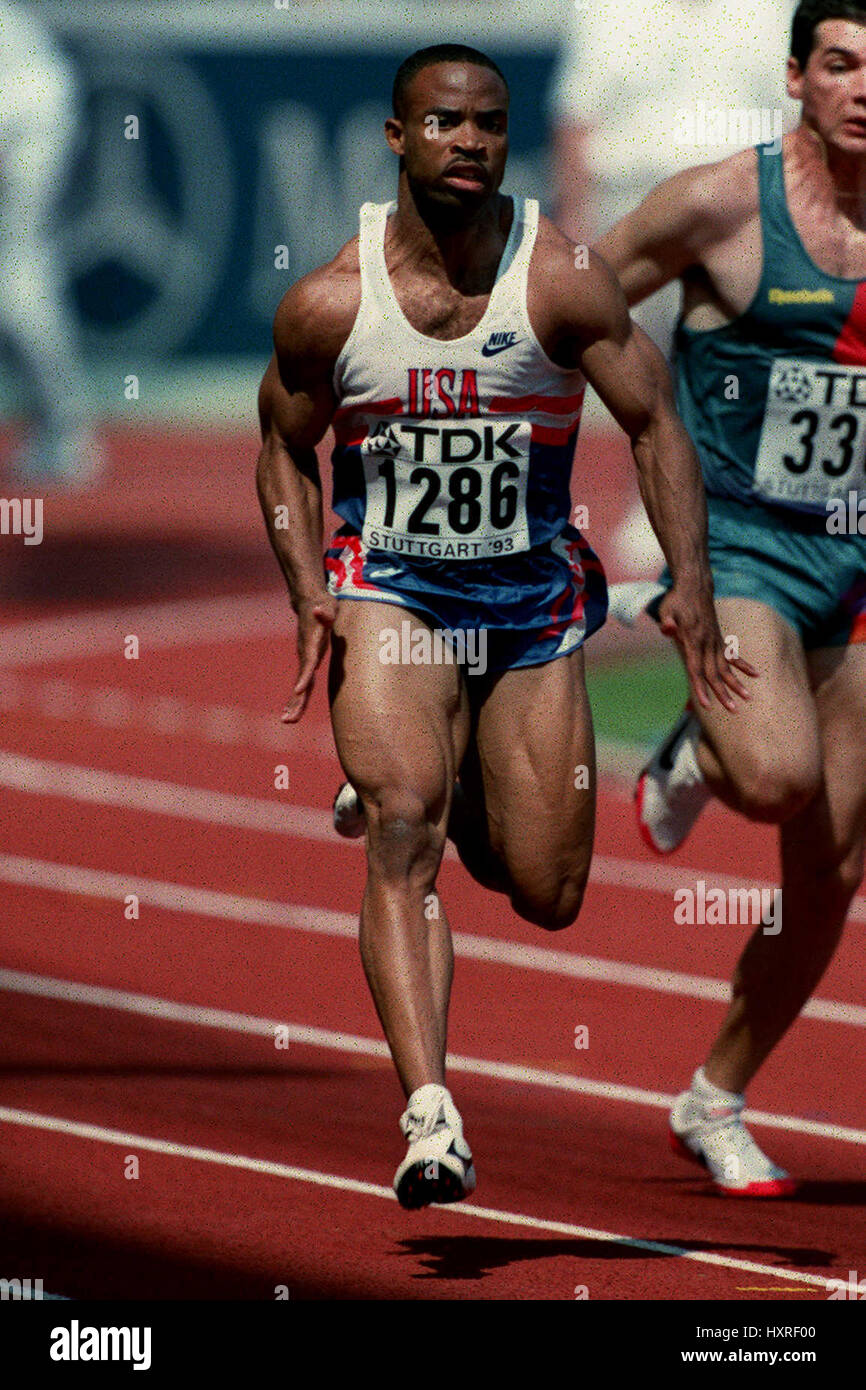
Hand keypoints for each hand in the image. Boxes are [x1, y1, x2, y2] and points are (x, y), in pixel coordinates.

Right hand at [282, 594, 337, 722]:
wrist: (311, 604)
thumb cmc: (323, 606)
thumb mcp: (328, 606)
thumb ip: (325, 612)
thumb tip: (319, 609)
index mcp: (311, 645)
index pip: (308, 664)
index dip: (304, 677)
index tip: (298, 690)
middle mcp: (306, 656)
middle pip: (301, 682)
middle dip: (296, 701)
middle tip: (288, 719)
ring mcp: (306, 661)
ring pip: (301, 687)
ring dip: (295, 705)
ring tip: (288, 722)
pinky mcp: (308, 663)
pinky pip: (305, 685)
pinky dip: (299, 699)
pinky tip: (293, 713)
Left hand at [658, 583, 757, 711]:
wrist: (694, 586)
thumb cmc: (677, 601)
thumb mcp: (667, 610)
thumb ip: (668, 622)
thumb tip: (667, 629)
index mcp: (694, 641)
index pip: (696, 669)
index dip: (700, 687)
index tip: (706, 705)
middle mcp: (707, 644)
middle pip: (715, 674)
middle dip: (723, 693)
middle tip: (733, 710)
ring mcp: (715, 642)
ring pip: (727, 668)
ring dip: (737, 684)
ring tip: (748, 699)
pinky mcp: (719, 639)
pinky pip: (733, 655)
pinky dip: (744, 665)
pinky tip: (756, 675)